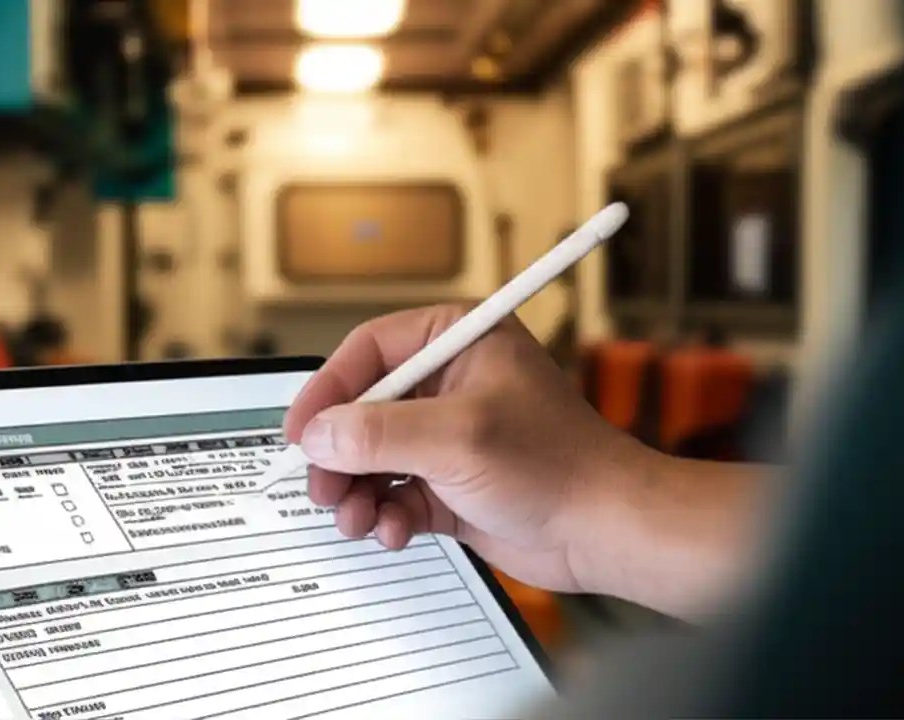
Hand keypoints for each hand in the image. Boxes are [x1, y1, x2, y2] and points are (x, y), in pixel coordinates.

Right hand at [284, 305, 645, 594]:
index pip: (367, 351)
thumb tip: (318, 434)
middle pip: (360, 410)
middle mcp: (448, 382)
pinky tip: (396, 531)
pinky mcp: (448, 482)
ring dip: (357, 491)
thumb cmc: (557, 464)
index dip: (327, 391)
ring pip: (370, 457)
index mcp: (457, 341)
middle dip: (339, 455)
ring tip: (358, 518)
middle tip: (324, 488)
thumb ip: (377, 433)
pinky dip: (385, 515)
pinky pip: (393, 494)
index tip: (299, 431)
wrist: (603, 531)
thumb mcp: (456, 438)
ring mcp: (446, 435)